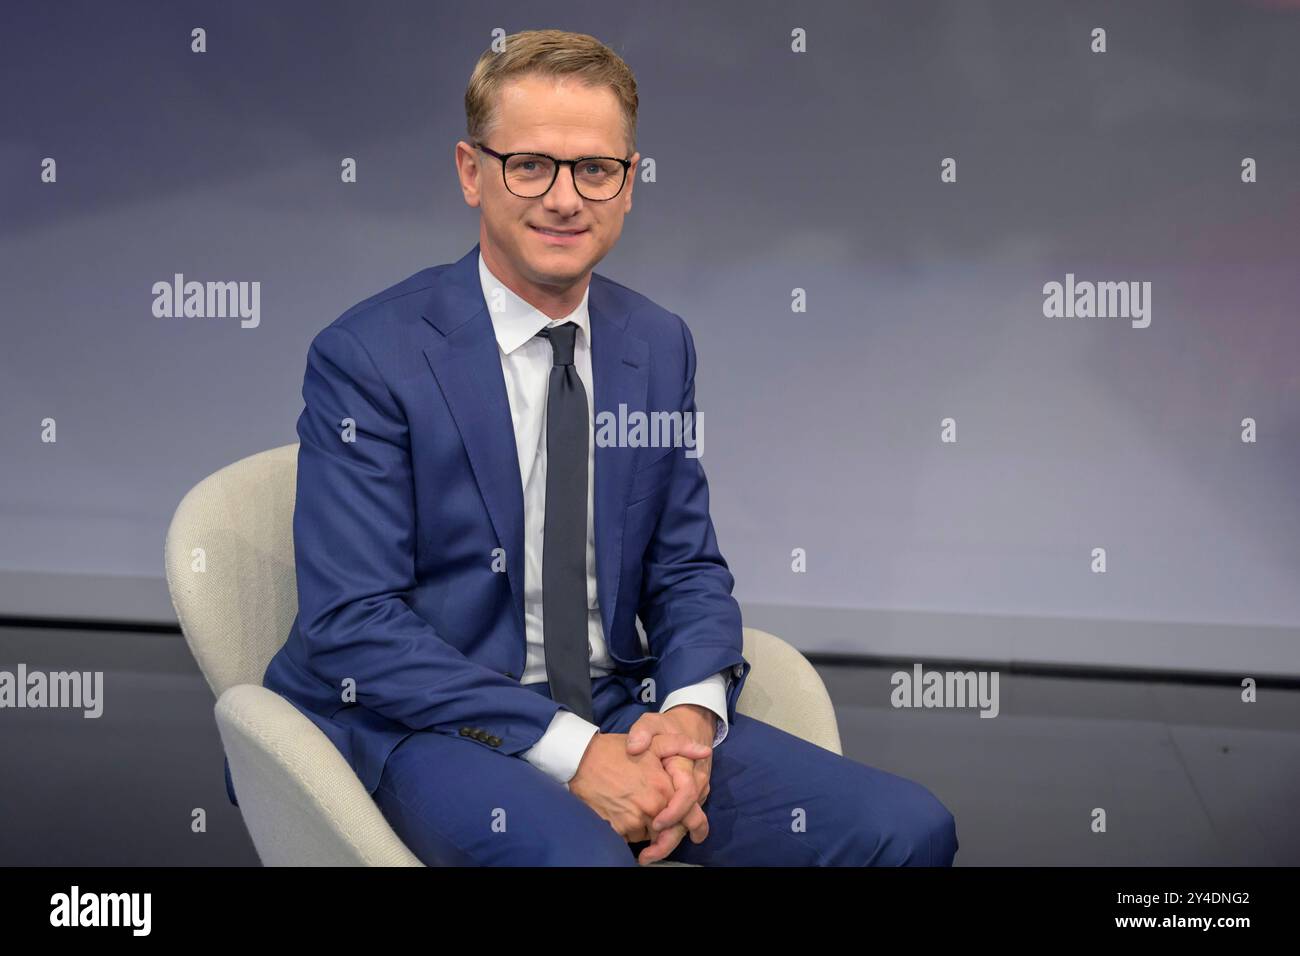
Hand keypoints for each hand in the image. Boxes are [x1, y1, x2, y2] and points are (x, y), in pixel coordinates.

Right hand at [568, 730, 710, 849]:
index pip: (688, 815)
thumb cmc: (617, 750)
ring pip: (649, 835)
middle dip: (666, 828)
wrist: (581, 760)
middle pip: (668, 830)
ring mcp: (633, 821)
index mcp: (664, 788)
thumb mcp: (653, 741)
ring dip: (647, 828)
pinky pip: (630, 838)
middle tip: (657, 818)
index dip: (692, 824)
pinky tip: (623, 813)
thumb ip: (681, 745)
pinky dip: (630, 831)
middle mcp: (652, 807)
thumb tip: (705, 751)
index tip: (692, 829)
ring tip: (636, 808)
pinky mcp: (616, 829)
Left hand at [624, 707, 716, 862]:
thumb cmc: (665, 727)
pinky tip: (652, 846)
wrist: (688, 726)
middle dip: (671, 838)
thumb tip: (634, 747)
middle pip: (691, 817)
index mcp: (687, 766)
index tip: (655, 823)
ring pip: (688, 824)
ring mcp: (696, 794)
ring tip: (648, 856)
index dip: (674, 811)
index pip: (687, 795)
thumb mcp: (652, 722)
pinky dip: (670, 835)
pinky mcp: (690, 800)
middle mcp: (697, 783)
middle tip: (649, 854)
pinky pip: (684, 821)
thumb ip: (643, 732)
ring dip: (669, 841)